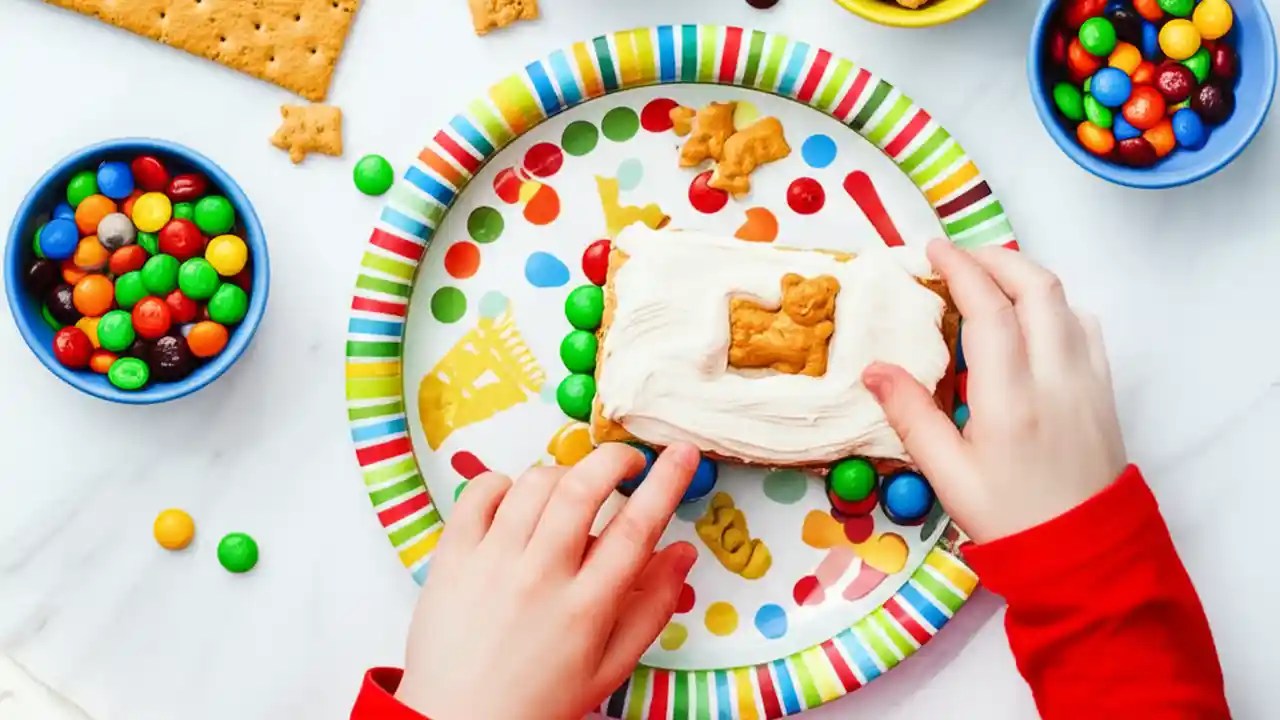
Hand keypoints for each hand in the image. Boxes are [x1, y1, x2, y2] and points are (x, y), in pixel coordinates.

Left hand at [395, 443, 700, 719]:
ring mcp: (490, 562)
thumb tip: (683, 552)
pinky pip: (480, 491)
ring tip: (572, 492)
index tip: (680, 454)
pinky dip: (504, 482)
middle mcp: (539, 578)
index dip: (666, 481)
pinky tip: (518, 503)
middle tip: (626, 463)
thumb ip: (651, 607)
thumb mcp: (610, 666)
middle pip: (582, 488)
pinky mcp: (452, 556)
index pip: (636, 528)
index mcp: (586, 608)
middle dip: (614, 458)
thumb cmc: (538, 699)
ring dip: (564, 473)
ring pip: (534, 483)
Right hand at [863, 240, 1126, 543]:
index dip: (960, 269)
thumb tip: (875, 369)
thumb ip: (912, 416)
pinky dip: (1054, 305)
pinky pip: (1085, 325)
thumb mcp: (947, 475)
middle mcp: (1056, 377)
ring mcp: (1088, 379)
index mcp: (1012, 399)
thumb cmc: (1009, 517)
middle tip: (957, 258)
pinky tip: (1030, 319)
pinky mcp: (1104, 388)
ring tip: (988, 282)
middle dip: (994, 259)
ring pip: (1064, 300)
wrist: (1083, 552)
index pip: (989, 310)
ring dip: (1024, 277)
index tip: (932, 251)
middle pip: (1036, 286)